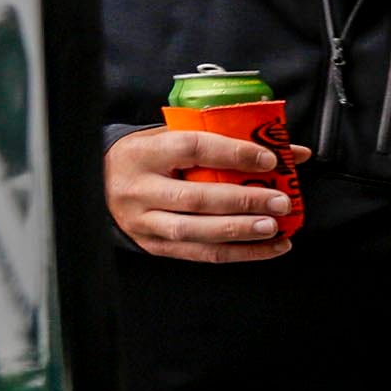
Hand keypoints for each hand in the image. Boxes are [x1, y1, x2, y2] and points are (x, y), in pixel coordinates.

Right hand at [105, 128, 306, 261]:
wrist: (97, 181)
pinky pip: (201, 254)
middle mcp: (139, 189)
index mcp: (145, 153)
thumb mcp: (174, 137)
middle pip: (197, 197)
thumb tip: (292, 151)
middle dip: (244, 202)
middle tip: (280, 201)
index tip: (268, 159)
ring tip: (274, 227)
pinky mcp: (153, 245)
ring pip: (196, 231)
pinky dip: (239, 253)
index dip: (233, 153)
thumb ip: (228, 141)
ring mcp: (144, 221)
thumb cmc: (148, 156)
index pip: (193, 148)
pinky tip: (268, 247)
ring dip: (241, 231)